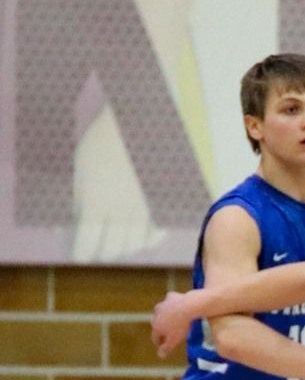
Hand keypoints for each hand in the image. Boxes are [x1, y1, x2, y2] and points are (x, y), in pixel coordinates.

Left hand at [71, 106, 162, 260]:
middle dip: (101, 252)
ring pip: (135, 245)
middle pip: (112, 249)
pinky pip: (157, 234)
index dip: (82, 252)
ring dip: (123, 247)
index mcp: (97, 205)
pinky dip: (147, 240)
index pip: (88, 244)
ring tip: (116, 244)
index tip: (79, 253)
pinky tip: (140, 238)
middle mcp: (123, 214)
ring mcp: (146, 211)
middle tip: (96, 248)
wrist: (140, 126)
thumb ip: (74, 201)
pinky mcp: (163, 206)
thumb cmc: (102, 144)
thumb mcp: (79, 172)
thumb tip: (66, 225)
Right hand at [151, 291, 197, 356]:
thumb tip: (160, 356)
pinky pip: (171, 301)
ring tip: (171, 318)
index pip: (155, 337)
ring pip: (162, 311)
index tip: (161, 346)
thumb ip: (167, 348)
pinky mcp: (171, 296)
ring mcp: (163, 304)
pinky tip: (177, 304)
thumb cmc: (181, 325)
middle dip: (161, 328)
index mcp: (156, 326)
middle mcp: (156, 315)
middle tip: (167, 333)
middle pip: (157, 323)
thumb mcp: (174, 340)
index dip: (159, 342)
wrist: (187, 306)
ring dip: (166, 315)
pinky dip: (173, 303)